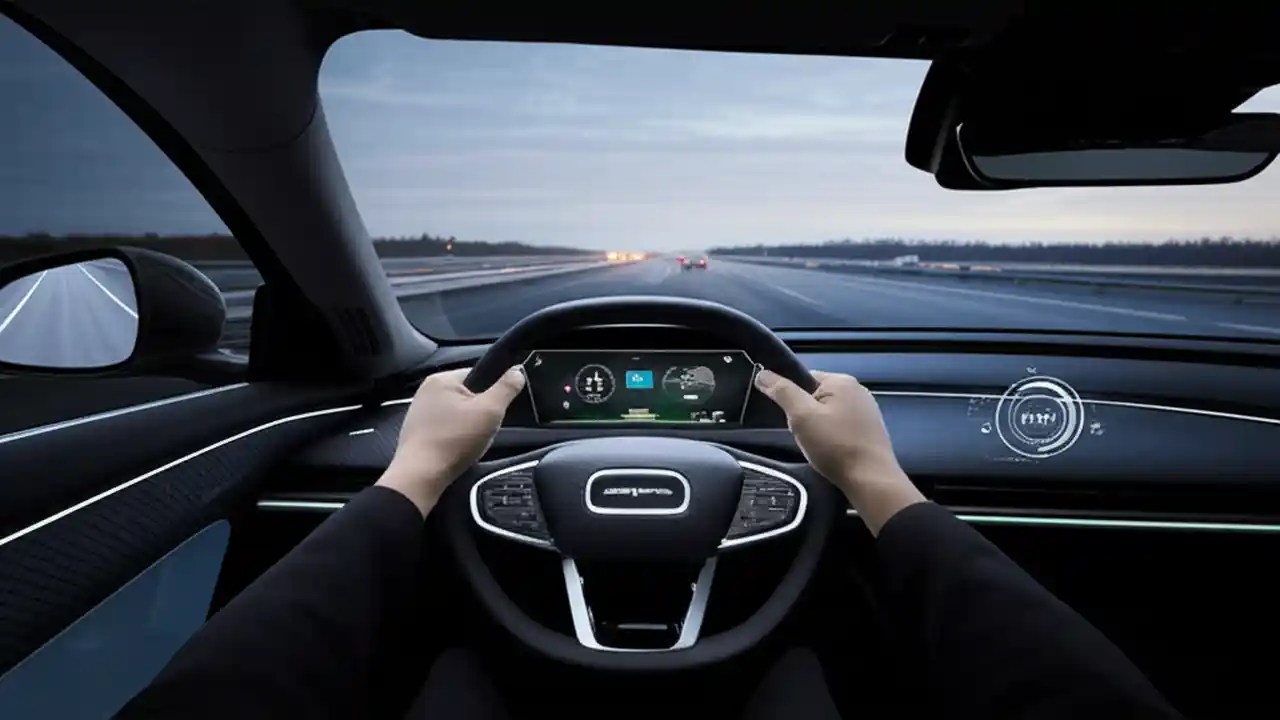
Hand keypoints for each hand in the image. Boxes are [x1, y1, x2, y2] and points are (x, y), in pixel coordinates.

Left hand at [376, 367, 525, 515]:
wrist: (421, 476)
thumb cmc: (454, 441)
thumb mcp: (490, 411)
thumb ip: (506, 388)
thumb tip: (517, 371)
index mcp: (442, 378)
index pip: (479, 375)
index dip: (493, 393)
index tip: (494, 412)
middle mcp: (427, 391)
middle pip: (469, 397)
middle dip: (480, 414)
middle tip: (482, 430)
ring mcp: (420, 412)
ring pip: (459, 415)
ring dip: (469, 428)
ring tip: (468, 443)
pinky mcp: (418, 431)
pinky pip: (446, 429)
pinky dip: (455, 438)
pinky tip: (457, 450)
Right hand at [754, 369, 924, 534]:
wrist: (870, 479)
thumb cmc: (835, 445)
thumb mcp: (801, 416)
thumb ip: (782, 392)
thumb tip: (762, 373)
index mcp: (842, 380)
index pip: (805, 378)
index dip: (792, 399)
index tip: (793, 419)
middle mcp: (858, 390)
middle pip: (816, 397)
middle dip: (806, 416)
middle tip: (805, 436)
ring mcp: (867, 411)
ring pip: (828, 414)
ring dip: (819, 429)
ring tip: (820, 447)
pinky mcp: (871, 430)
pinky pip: (842, 427)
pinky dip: (833, 438)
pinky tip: (833, 452)